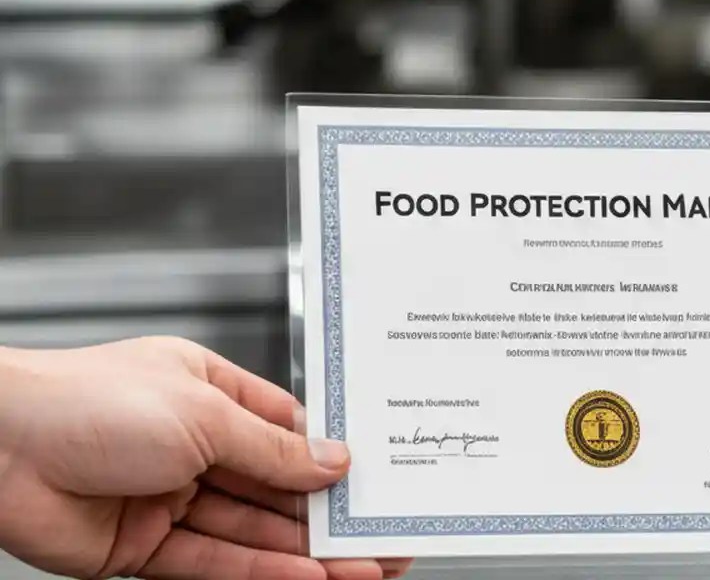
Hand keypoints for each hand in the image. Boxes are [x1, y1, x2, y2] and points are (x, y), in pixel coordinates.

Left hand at [0, 337, 412, 579]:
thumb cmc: (87, 401)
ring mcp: (168, 495)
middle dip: (328, 514)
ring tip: (361, 567)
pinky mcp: (142, 546)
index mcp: (207, 390)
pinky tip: (307, 578)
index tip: (376, 481)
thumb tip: (334, 462)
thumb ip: (273, 450)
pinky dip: (262, 572)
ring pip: (251, 531)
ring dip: (306, 552)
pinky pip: (215, 561)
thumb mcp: (206, 416)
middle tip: (382, 539)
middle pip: (274, 487)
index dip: (331, 458)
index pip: (285, 429)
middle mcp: (190, 442)